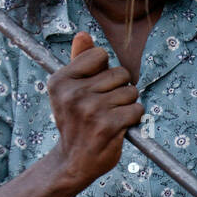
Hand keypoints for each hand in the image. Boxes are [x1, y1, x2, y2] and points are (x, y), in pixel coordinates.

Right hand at [48, 31, 143, 189]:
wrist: (72, 162)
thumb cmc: (75, 122)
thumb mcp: (69, 90)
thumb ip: (78, 61)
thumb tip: (83, 35)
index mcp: (60, 80)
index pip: (100, 54)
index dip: (105, 70)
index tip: (95, 87)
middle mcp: (73, 93)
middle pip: (120, 73)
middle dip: (120, 89)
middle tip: (105, 106)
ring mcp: (90, 110)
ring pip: (131, 92)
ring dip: (127, 105)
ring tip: (111, 117)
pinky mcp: (107, 126)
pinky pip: (136, 110)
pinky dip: (133, 118)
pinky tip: (118, 127)